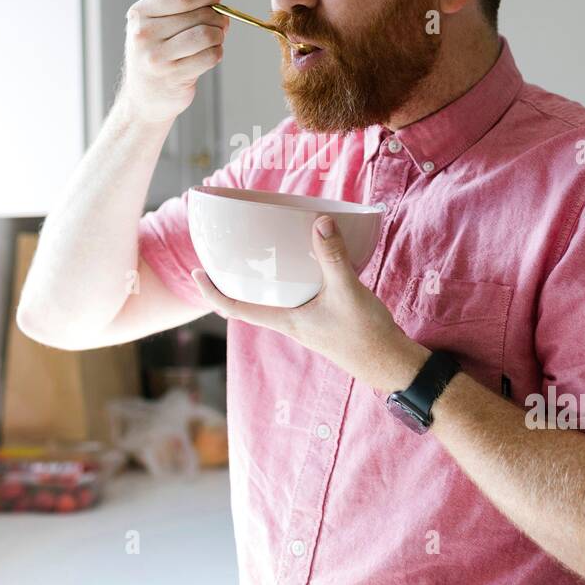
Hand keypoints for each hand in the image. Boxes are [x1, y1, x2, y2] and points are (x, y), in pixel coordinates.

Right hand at [119, 0, 229, 124]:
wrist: (145, 96)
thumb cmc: (156, 51)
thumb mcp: (157, 19)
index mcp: (140, 13)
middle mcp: (145, 34)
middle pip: (198, 14)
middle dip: (217, 15)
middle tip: (222, 21)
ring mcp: (158, 57)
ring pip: (207, 34)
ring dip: (219, 34)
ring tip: (217, 36)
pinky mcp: (174, 77)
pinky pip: (210, 56)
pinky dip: (217, 52)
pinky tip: (211, 53)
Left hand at [191, 215, 427, 392]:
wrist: (389, 363)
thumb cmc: (365, 335)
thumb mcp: (347, 292)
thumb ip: (333, 257)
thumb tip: (320, 221)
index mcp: (284, 320)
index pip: (234, 309)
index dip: (211, 293)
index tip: (195, 272)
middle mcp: (288, 322)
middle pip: (247, 304)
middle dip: (231, 283)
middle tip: (220, 257)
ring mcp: (304, 321)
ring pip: (271, 300)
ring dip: (258, 282)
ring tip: (254, 255)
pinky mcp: (320, 317)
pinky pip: (293, 297)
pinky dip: (287, 280)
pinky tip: (301, 262)